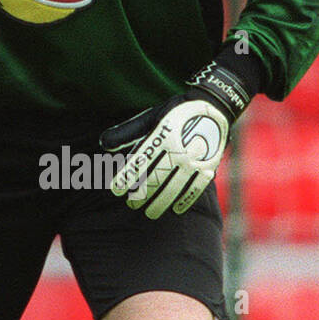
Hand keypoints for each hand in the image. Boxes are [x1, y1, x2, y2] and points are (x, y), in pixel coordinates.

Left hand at [100, 62, 249, 219]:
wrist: (215, 106)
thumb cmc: (176, 112)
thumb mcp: (151, 116)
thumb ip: (128, 131)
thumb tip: (103, 144)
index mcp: (163, 135)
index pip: (140, 162)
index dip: (126, 178)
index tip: (116, 190)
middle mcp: (179, 149)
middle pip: (156, 178)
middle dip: (142, 194)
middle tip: (131, 203)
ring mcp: (196, 160)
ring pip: (174, 187)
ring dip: (160, 202)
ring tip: (149, 213)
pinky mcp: (209, 165)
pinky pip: (196, 187)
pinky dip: (185, 199)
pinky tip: (175, 209)